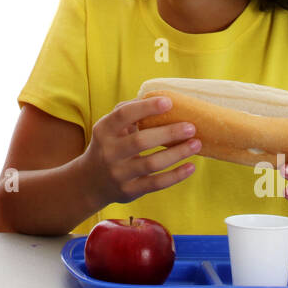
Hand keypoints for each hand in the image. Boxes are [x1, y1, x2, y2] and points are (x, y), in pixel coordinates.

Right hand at [81, 95, 201, 206]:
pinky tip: (191, 167)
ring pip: (151, 164)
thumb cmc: (109, 145)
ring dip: (177, 153)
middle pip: (141, 141)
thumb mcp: (110, 127)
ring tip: (196, 144)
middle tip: (191, 127)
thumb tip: (158, 97)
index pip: (123, 115)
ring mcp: (118, 173)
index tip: (169, 102)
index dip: (146, 108)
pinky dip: (176, 176)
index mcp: (104, 130)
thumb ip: (129, 111)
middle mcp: (109, 152)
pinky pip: (156, 183)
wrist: (91, 181)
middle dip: (169, 133)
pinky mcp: (129, 191)